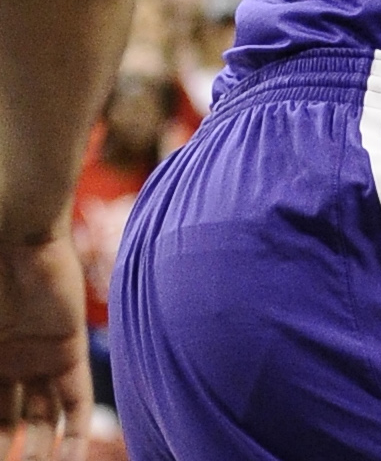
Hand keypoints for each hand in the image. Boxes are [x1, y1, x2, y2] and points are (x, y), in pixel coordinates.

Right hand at [0, 231, 90, 460]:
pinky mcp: (68, 348)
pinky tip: (71, 460)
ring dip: (40, 453)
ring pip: (44, 419)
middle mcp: (10, 363)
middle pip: (11, 423)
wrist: (9, 238)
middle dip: (12, 453)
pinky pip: (76, 399)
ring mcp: (39, 357)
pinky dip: (75, 432)